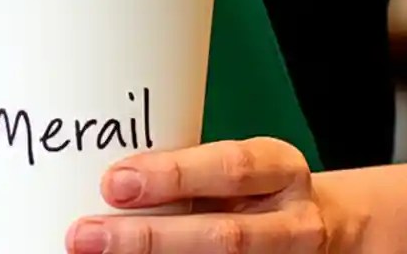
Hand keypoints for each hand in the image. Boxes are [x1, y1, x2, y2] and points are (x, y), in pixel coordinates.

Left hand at [65, 137, 326, 253]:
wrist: (321, 228)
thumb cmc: (254, 190)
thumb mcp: (238, 167)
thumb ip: (189, 174)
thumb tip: (105, 184)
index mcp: (279, 169)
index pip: (230, 168)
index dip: (173, 176)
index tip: (113, 182)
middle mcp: (294, 222)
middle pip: (224, 236)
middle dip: (148, 239)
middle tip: (85, 236)